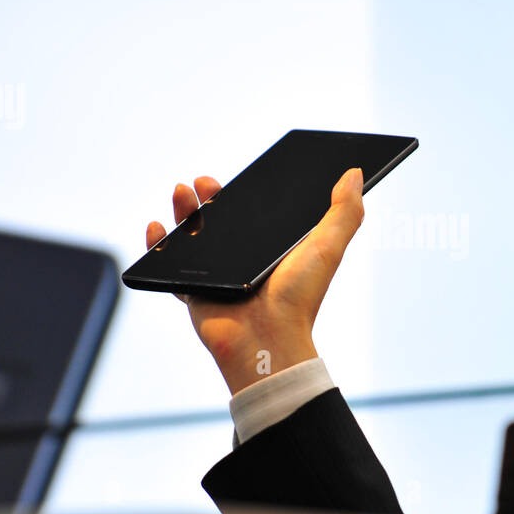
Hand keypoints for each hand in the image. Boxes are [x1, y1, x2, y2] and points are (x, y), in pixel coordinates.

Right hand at [144, 168, 364, 395]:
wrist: (267, 340)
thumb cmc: (299, 299)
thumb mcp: (328, 248)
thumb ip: (345, 212)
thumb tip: (356, 173)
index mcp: (273, 249)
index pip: (258, 213)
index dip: (247, 191)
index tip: (243, 174)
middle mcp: (245, 261)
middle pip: (221, 220)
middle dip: (210, 196)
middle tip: (206, 181)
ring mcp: (218, 276)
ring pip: (192, 237)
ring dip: (182, 211)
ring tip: (181, 192)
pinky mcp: (194, 291)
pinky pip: (168, 266)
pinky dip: (158, 244)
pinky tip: (157, 225)